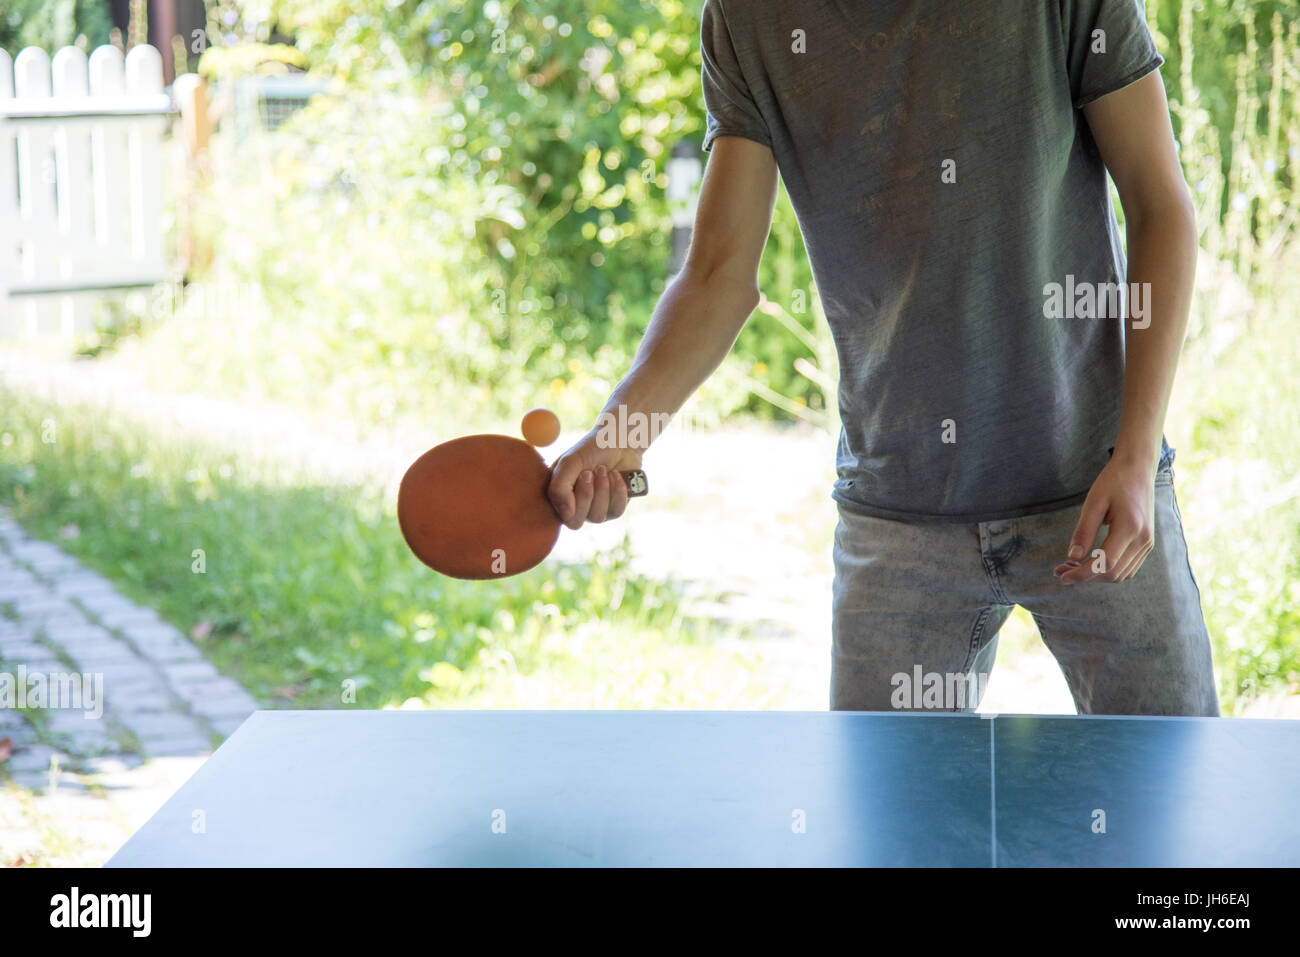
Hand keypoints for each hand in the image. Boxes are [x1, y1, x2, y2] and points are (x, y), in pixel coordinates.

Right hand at [547, 429, 644, 528]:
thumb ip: (559, 488)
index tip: (581, 473)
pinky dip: (617, 490)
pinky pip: (616, 511)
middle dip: (586, 495)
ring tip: (604, 469)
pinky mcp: (615, 508)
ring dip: (602, 490)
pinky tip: (616, 475)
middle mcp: (576, 507)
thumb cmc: (591, 449)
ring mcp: (596, 510)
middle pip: (576, 522)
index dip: (570, 499)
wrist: (619, 440)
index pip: (560, 516)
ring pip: (597, 517)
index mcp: (559, 496)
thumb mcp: (569, 462)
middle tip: (590, 472)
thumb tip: (566, 515)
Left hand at [1055, 455, 1156, 584]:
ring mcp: (1148, 543)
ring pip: (1120, 574)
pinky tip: (1089, 561)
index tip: (1061, 576)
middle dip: (1085, 576)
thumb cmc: (1113, 482)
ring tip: (1071, 566)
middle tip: (1060, 570)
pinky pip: (1127, 567)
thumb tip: (1072, 558)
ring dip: (1095, 576)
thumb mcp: (1093, 503)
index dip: (1081, 574)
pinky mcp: (1146, 543)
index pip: (1104, 564)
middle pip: (1112, 573)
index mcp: (1130, 528)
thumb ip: (1083, 531)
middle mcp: (1143, 540)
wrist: (1138, 469)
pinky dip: (1107, 570)